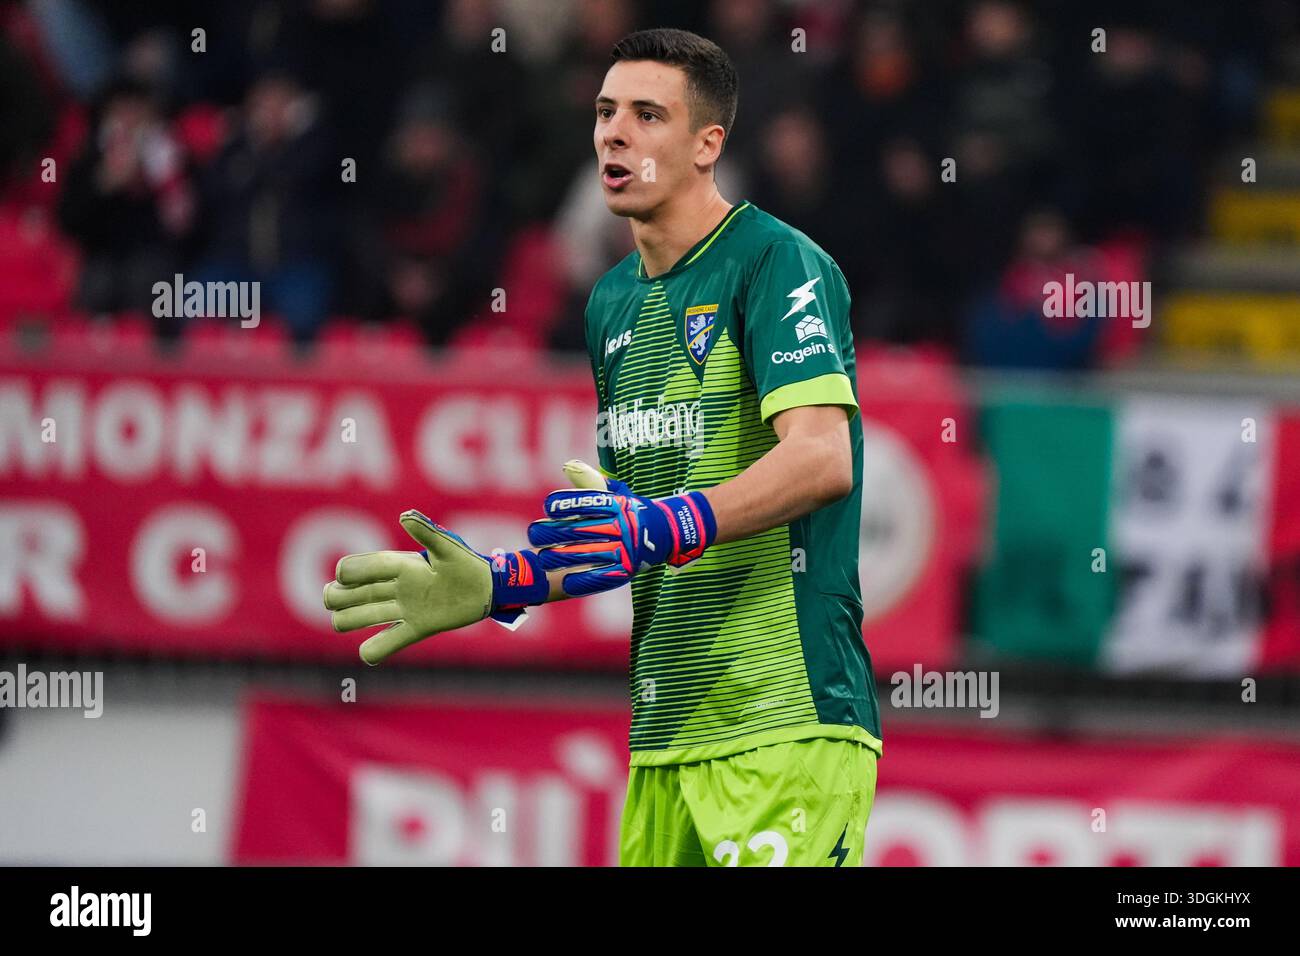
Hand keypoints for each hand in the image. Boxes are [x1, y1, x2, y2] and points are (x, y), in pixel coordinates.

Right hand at [323, 510, 548, 663]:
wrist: (488, 589)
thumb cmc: (468, 563)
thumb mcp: (448, 547)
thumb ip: (427, 532)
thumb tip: (405, 516)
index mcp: (401, 565)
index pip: (361, 567)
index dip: (347, 571)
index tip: (342, 576)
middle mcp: (396, 587)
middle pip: (350, 593)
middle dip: (337, 596)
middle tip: (340, 601)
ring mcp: (403, 608)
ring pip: (359, 616)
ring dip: (349, 620)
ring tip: (347, 622)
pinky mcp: (416, 628)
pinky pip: (388, 642)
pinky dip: (374, 650)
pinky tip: (369, 653)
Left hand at [525, 459, 716, 595]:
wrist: (666, 533)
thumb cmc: (631, 510)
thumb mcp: (616, 491)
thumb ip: (590, 479)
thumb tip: (567, 466)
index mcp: (617, 505)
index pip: (587, 503)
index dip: (565, 505)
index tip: (548, 507)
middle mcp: (621, 527)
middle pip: (579, 530)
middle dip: (551, 533)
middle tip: (534, 534)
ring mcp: (624, 550)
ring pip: (585, 555)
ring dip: (560, 557)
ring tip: (542, 557)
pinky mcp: (626, 571)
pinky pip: (601, 577)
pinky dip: (582, 580)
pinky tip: (565, 579)